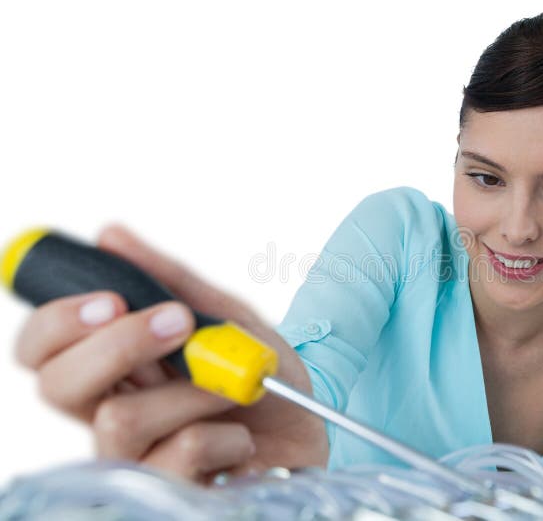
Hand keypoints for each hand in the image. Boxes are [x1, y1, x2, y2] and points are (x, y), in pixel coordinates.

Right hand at [13, 224, 328, 484]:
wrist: (314, 427)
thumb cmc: (263, 376)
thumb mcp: (226, 318)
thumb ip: (171, 281)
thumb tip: (111, 235)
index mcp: (116, 368)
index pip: (42, 349)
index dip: (57, 322)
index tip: (111, 299)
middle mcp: (112, 412)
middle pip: (57, 384)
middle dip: (119, 344)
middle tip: (179, 323)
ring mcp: (138, 459)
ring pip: (119, 419)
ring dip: (193, 390)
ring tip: (234, 388)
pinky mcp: (170, 492)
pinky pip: (176, 455)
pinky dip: (225, 434)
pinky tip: (243, 438)